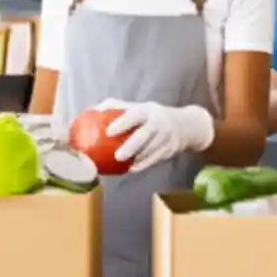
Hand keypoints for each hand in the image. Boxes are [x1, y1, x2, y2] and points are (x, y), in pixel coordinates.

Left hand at [96, 99, 214, 172]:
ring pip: (150, 151)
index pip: (135, 115)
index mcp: (148, 111)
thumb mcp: (138, 107)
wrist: (185, 125)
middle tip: (117, 156)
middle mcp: (159, 123)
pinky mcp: (170, 150)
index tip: (109, 131)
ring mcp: (166, 138)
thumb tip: (91, 111)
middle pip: (145, 136)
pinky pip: (154, 160)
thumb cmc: (151, 116)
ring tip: (121, 164)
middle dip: (131, 147)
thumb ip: (115, 107)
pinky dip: (142, 165)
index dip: (122, 123)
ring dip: (136, 159)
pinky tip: (130, 169)